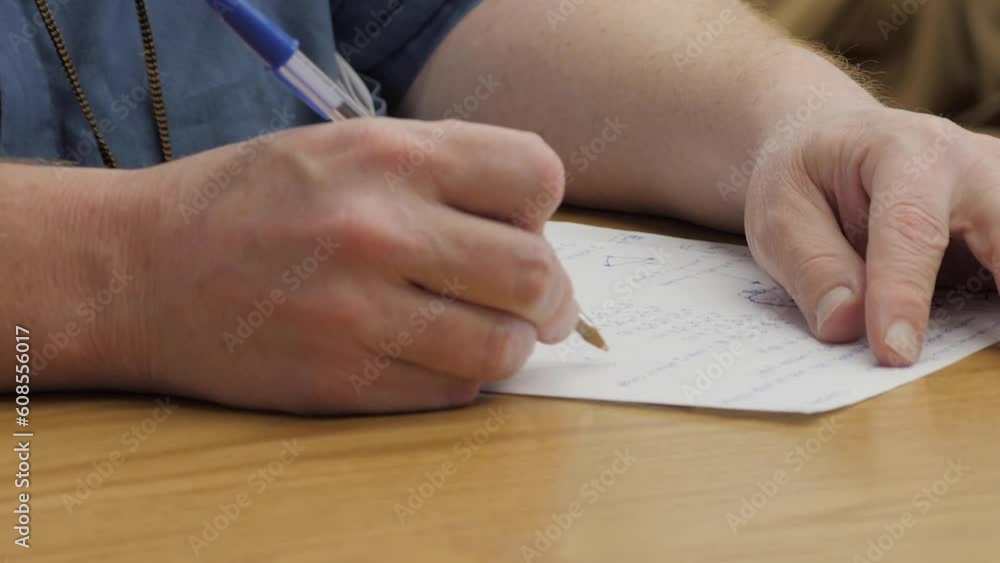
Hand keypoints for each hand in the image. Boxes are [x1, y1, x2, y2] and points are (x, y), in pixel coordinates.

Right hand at [111, 119, 577, 412]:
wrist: (139, 270)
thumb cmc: (249, 203)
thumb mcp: (343, 147)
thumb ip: (441, 174)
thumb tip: (533, 230)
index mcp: (387, 155)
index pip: (535, 176)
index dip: (541, 207)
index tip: (524, 226)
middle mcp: (378, 230)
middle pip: (535, 274)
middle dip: (552, 294)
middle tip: (542, 303)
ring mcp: (358, 313)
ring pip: (502, 348)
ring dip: (512, 344)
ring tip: (489, 331)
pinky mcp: (340, 380)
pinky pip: (452, 391)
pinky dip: (462, 377)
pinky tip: (433, 353)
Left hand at [745, 107, 999, 365]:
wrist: (829, 142)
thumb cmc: (806, 177)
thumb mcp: (780, 215)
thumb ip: (812, 267)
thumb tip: (846, 323)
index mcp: (905, 151)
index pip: (913, 230)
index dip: (904, 294)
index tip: (894, 351)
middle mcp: (969, 164)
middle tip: (986, 343)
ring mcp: (998, 192)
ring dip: (999, 298)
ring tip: (984, 342)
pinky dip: (996, 301)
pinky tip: (982, 333)